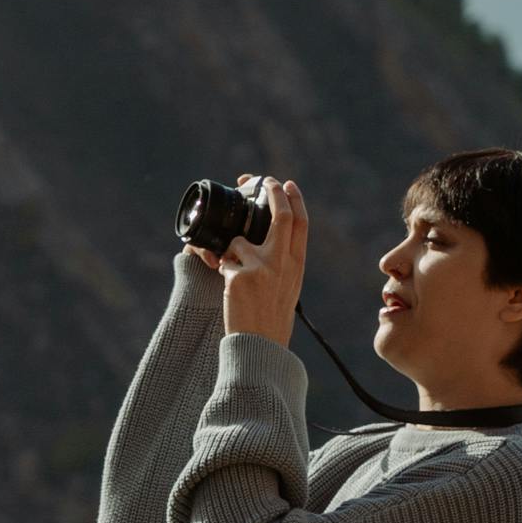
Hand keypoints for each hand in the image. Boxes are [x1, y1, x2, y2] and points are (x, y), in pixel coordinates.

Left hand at [215, 175, 308, 345]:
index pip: (301, 224)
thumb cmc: (271, 316)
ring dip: (231, 250)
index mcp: (297, 265)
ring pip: (239, 241)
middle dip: (271, 190)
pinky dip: (220, 267)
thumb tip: (265, 237)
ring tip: (233, 271)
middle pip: (281, 216)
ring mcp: (262, 268)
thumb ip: (283, 261)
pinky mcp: (239, 276)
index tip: (288, 184)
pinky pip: (223, 260)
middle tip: (262, 178)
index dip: (295, 200)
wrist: (260, 344)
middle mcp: (283, 263)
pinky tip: (228, 287)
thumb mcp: (288, 286)